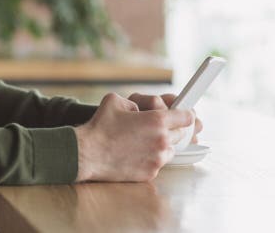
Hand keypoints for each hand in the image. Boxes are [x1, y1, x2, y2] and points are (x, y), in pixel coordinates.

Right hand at [74, 92, 194, 181]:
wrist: (88, 153)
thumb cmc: (100, 127)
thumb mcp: (115, 100)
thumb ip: (134, 102)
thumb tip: (139, 109)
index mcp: (157, 121)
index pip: (186, 116)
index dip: (184, 114)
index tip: (182, 115)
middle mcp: (161, 140)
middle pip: (180, 134)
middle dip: (170, 129)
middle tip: (154, 128)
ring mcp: (157, 159)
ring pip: (170, 150)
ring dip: (162, 145)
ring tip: (143, 141)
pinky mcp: (150, 173)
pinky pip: (158, 163)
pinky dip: (151, 158)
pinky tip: (136, 154)